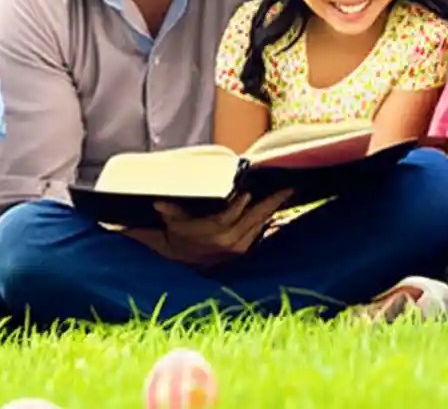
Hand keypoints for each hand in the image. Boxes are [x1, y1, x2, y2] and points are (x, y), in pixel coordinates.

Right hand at [154, 190, 294, 267]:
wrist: (182, 261)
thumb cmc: (177, 237)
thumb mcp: (171, 224)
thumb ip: (170, 212)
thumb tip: (159, 203)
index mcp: (212, 233)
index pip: (230, 216)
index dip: (240, 204)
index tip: (248, 192)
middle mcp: (229, 241)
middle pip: (254, 218)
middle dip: (271, 202)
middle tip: (288, 187)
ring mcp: (238, 247)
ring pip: (259, 225)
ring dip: (272, 209)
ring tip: (286, 193)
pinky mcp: (244, 250)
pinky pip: (259, 232)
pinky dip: (267, 220)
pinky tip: (275, 208)